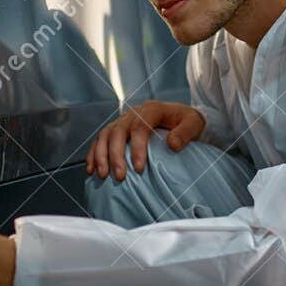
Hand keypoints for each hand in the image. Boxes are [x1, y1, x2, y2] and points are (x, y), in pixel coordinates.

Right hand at [87, 100, 203, 180]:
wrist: (182, 117)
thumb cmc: (188, 121)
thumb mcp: (194, 124)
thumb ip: (185, 133)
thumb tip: (172, 144)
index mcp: (152, 109)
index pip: (140, 127)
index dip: (137, 148)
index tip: (138, 168)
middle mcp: (134, 113)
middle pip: (118, 132)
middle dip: (116, 155)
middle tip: (119, 176)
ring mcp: (123, 121)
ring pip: (105, 135)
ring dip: (101, 155)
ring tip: (102, 175)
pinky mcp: (117, 129)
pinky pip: (100, 140)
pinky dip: (94, 154)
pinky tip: (92, 169)